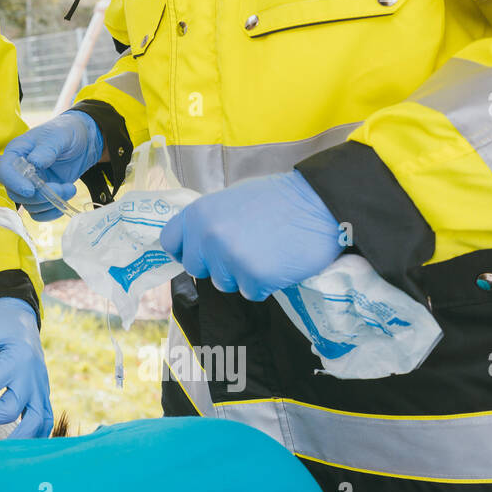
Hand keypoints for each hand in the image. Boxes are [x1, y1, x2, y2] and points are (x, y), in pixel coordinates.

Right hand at [0, 111, 103, 220]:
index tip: (31, 190)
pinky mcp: (41, 195)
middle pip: (16, 193)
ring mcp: (30, 184)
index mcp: (17, 152)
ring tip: (69, 188)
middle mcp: (19, 171)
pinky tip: (66, 197)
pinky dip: (52, 211)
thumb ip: (46, 149)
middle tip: (62, 188)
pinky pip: (39, 212)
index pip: (5, 172)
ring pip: (29, 205)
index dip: (15, 183)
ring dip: (50, 203)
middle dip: (39, 196)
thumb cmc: (66, 132)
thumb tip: (34, 162)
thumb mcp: (58, 136)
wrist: (83, 140)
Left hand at [0, 297, 52, 438]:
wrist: (20, 319)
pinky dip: (34, 436)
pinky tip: (14, 447)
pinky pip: (45, 420)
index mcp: (17, 357)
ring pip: (34, 421)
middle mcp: (32, 376)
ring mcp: (40, 387)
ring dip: (11, 438)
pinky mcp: (42, 394)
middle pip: (9, 409)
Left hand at [159, 171, 344, 301]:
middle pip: (196, 268)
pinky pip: (250, 292)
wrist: (321, 203)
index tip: (200, 253)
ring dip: (242, 275)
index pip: (169, 242)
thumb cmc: (279, 199)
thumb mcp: (232, 199)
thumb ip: (209, 221)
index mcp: (198, 213)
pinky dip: (264, 283)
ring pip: (224, 283)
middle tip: (245, 250)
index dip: (185, 250)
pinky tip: (278, 262)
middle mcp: (207, 236)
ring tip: (266, 251)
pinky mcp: (254, 277)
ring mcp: (229, 258)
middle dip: (217, 265)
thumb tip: (195, 242)